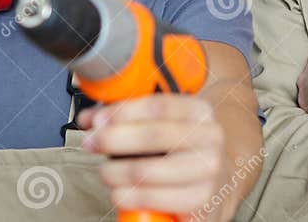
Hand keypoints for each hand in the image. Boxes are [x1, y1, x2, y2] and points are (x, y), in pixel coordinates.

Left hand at [79, 94, 225, 215]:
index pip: (157, 106)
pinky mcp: (199, 200)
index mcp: (200, 112)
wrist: (217, 184)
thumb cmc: (182, 152)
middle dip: (112, 139)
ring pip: (145, 171)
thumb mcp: (164, 126)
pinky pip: (149, 199)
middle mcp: (210, 138)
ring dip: (114, 172)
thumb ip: (127, 118)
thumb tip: (90, 119)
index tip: (97, 119)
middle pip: (151, 136)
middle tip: (91, 143)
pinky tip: (120, 191)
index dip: (122, 112)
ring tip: (106, 172)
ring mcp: (207, 170)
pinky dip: (125, 196)